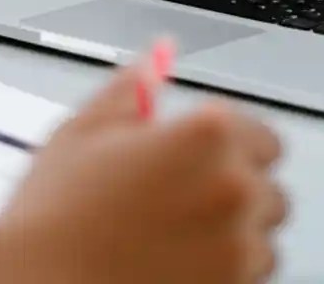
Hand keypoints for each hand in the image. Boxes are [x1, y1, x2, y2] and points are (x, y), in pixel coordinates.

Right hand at [0, 65, 287, 283]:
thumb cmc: (54, 218)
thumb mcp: (83, 133)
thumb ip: (130, 91)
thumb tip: (152, 62)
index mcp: (207, 135)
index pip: (263, 136)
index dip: (232, 146)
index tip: (205, 157)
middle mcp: (233, 189)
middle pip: (269, 189)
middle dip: (235, 191)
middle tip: (182, 198)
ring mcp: (237, 248)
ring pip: (263, 240)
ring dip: (234, 236)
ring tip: (174, 236)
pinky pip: (247, 278)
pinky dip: (223, 272)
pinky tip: (174, 262)